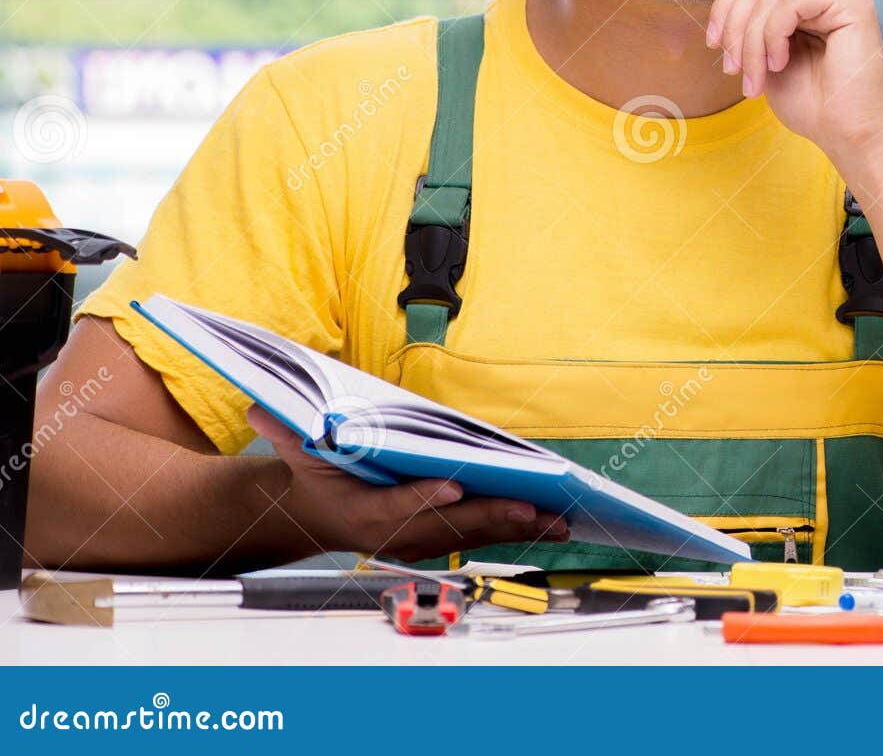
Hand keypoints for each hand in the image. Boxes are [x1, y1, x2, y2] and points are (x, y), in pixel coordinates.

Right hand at [247, 404, 568, 562]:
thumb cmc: (315, 477)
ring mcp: (421, 542)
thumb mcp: (296, 451)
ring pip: (474, 536)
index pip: (396, 508)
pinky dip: (517, 531)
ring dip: (516, 529)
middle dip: (491, 516)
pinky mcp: (441, 540)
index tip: (453, 488)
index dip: (424, 499)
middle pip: (448, 527)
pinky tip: (552, 523)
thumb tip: (260, 406)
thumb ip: (286, 431)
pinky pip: (483, 536)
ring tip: (557, 519)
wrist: (315, 516)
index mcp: (362, 514)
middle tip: (530, 506)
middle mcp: (396, 535)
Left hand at [706, 0, 882, 157]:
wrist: (846, 134)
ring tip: (754, 79)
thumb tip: (720, 4)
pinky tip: (779, 64)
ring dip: (750, 42)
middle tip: (732, 69)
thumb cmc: (811, 105)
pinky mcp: (850, 0)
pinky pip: (790, 2)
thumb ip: (750, 25)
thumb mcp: (765, 57)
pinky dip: (773, 36)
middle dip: (734, 28)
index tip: (714, 47)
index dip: (725, 10)